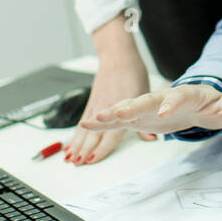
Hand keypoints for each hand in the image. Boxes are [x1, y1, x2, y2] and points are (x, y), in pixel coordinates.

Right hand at [65, 15, 154, 165]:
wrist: (118, 57)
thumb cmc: (133, 74)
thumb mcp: (146, 96)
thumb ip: (147, 120)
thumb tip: (153, 138)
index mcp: (121, 108)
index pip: (111, 133)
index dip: (101, 147)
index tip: (92, 159)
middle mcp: (105, 108)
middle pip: (93, 133)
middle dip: (84, 149)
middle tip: (76, 163)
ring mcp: (96, 105)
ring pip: (84, 129)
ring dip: (76, 144)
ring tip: (69, 159)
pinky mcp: (92, 103)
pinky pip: (82, 122)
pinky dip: (76, 135)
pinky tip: (70, 145)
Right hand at [80, 84, 221, 135]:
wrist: (199, 103)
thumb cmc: (212, 105)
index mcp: (187, 94)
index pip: (179, 97)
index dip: (172, 104)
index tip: (164, 113)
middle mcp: (164, 98)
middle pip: (148, 100)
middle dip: (133, 107)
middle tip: (117, 113)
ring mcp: (150, 107)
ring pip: (129, 108)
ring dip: (113, 115)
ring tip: (95, 120)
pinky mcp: (140, 117)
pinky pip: (120, 119)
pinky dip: (105, 123)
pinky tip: (88, 126)